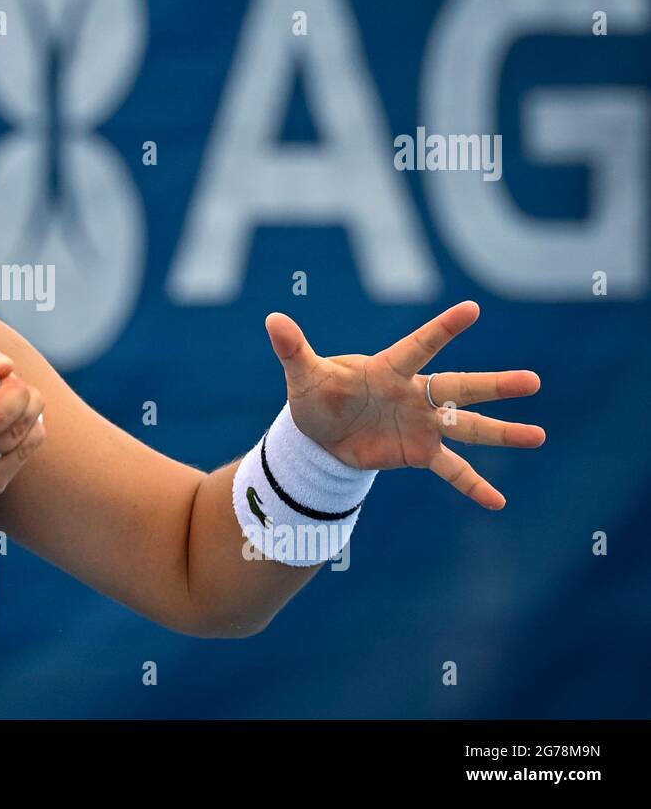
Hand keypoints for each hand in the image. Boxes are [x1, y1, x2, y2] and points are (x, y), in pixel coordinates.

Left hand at [264, 301, 543, 509]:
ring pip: (468, 427)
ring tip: (539, 435)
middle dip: (494, 386)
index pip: (420, 346)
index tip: (472, 309)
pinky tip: (499, 502)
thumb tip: (272, 321)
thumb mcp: (304, 374)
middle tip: (533, 381)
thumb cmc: (317, 393)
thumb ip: (293, 349)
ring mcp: (422, 424)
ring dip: (502, 432)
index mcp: (390, 369)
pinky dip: (473, 485)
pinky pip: (451, 469)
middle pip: (459, 387)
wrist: (321, 431)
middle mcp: (415, 394)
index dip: (443, 329)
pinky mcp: (419, 452)